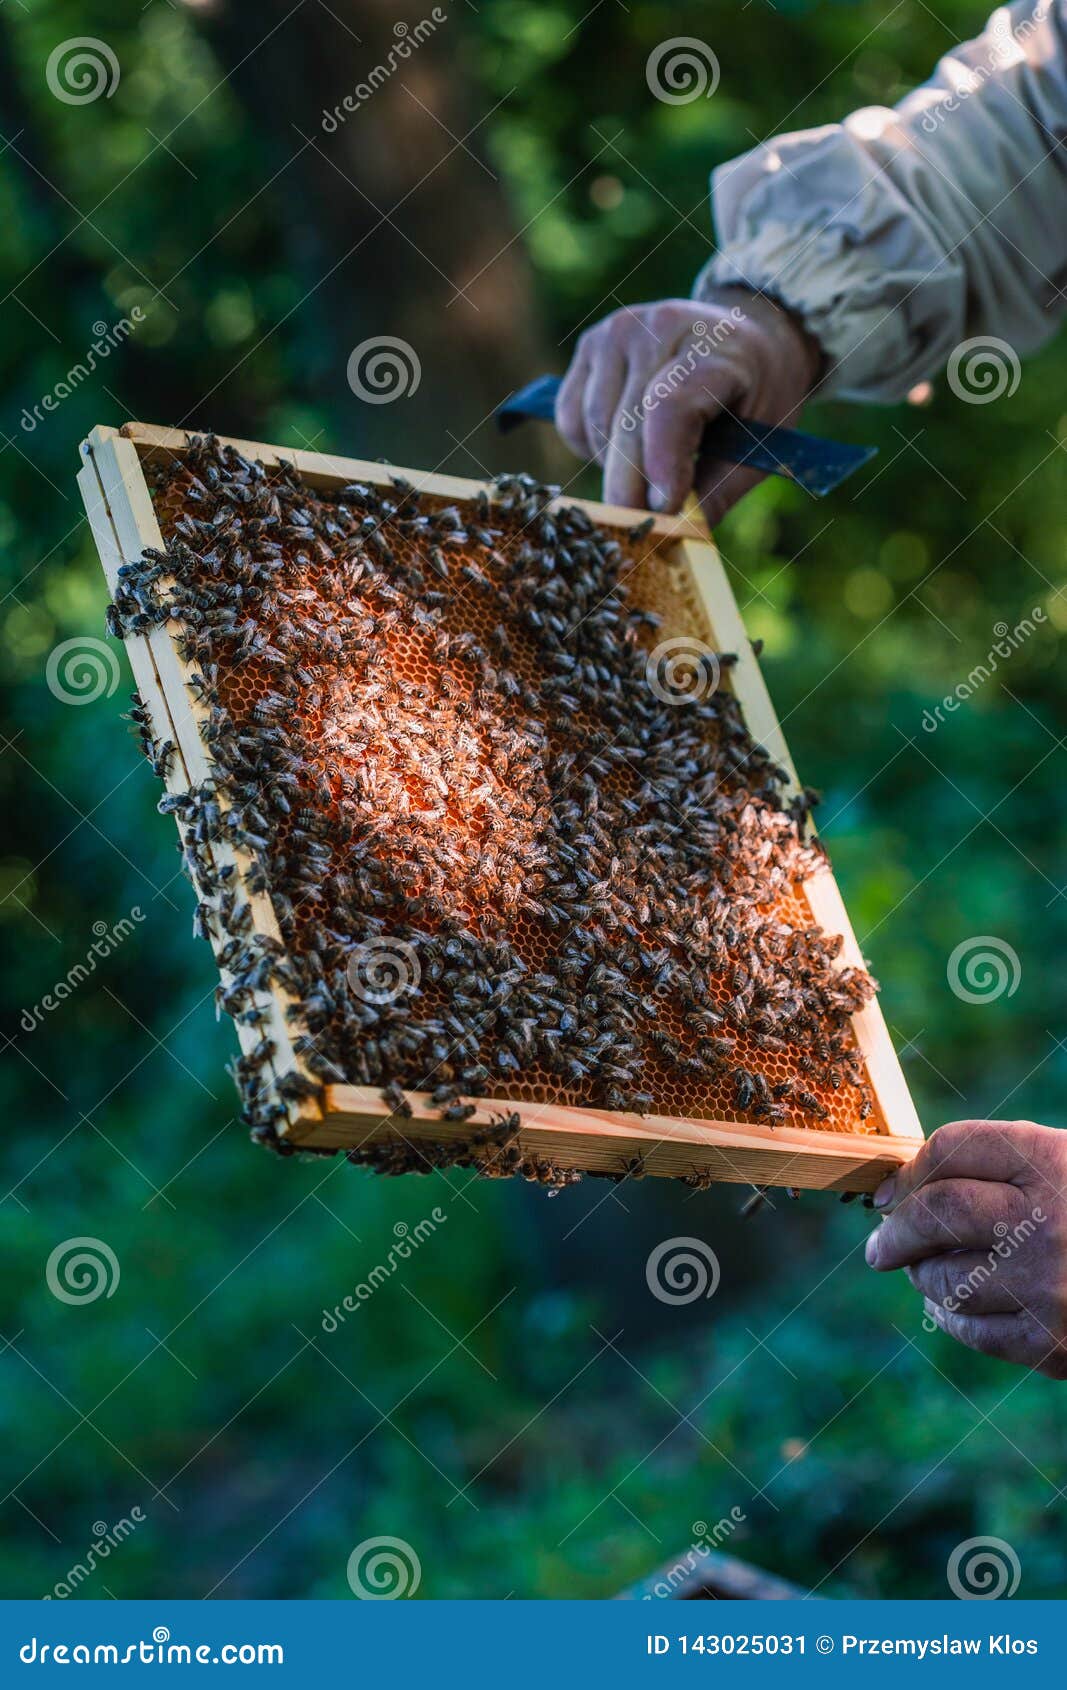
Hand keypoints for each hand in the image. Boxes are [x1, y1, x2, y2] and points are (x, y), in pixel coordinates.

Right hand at [555, 292, 821, 521]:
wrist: (744, 335)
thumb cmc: (755, 396)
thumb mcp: (758, 443)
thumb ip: (716, 490)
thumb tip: (670, 534)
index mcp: (717, 346)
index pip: (670, 406)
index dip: (661, 464)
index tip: (663, 510)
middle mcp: (661, 326)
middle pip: (626, 425)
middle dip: (630, 488)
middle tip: (639, 528)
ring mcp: (619, 330)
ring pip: (595, 427)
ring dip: (614, 467)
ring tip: (647, 468)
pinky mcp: (590, 344)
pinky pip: (572, 419)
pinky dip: (591, 447)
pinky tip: (623, 445)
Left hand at [866, 1119, 1066, 1377]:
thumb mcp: (1064, 1165)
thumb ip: (996, 1165)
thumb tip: (900, 1189)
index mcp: (1054, 1161)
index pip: (951, 1149)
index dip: (912, 1169)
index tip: (893, 1189)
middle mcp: (1048, 1221)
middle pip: (935, 1213)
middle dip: (896, 1228)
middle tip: (880, 1242)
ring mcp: (1048, 1287)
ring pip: (943, 1276)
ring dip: (921, 1273)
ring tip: (921, 1269)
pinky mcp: (1051, 1345)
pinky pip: (970, 1328)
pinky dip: (950, 1314)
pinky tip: (952, 1303)